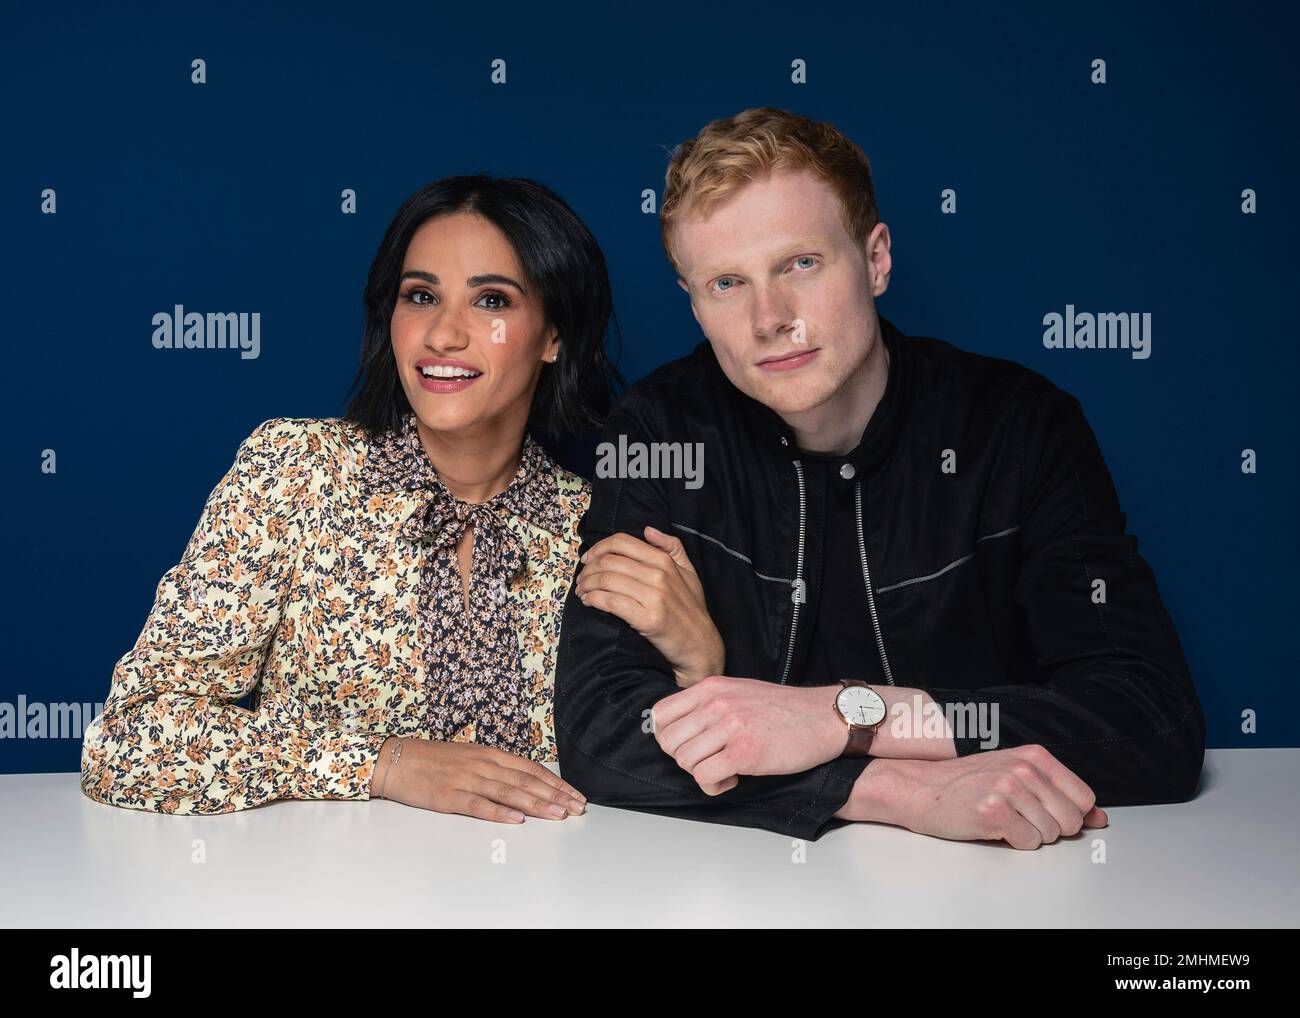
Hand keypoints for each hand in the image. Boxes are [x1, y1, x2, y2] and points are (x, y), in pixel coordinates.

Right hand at [370, 737, 586, 823]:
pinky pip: (479, 805)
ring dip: (537, 804)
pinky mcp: (450, 796)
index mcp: (489, 754)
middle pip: (526, 781)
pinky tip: (518, 820)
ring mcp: (467, 779)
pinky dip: (500, 812)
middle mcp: (483, 764)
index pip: (531, 769)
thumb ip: (495, 768)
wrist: (396, 760)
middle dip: (555, 795)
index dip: (556, 782)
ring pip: (509, 792)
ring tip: (558, 814)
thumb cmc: (433, 760)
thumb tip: (525, 781)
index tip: (574, 795)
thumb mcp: (469, 757)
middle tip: (576, 808)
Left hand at [574, 526, 724, 686]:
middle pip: (609, 561)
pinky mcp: (647, 619)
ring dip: (587, 585)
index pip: (622, 543)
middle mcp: (659, 575)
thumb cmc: (691, 609)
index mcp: (665, 561)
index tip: (588, 559)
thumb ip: (672, 547)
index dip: (598, 548)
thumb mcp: (689, 572)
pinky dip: (593, 600)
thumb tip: (648, 529)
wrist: (700, 645)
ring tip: (582, 592)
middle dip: (588, 570)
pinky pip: (611, 602)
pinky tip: (589, 602)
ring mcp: (654, 597)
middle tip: (581, 579)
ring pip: (606, 580)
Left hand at [651, 676, 845, 794]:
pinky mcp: (744, 752)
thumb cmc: (784, 709)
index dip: (668, 737)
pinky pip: (705, 777)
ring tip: (724, 771)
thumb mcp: (739, 691)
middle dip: (684, 758)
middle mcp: (716, 703)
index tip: (688, 746)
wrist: (824, 717)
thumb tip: (679, 727)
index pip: (660, 714)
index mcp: (711, 687)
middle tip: (708, 761)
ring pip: (685, 761)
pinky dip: (714, 786)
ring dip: (701, 774)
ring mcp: (730, 726)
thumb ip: (708, 703)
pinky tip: (733, 780)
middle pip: (669, 742)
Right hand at [840, 744, 1108, 849]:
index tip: (1045, 812)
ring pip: (1050, 835)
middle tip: (1019, 817)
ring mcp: (1009, 788)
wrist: (920, 787)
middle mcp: (1025, 768)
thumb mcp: (1017, 776)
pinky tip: (994, 827)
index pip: (1084, 798)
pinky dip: (1014, 842)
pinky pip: (1028, 843)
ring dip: (1029, 835)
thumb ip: (1059, 794)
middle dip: (1050, 828)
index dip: (1068, 814)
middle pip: (1071, 821)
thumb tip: (1099, 818)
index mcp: (1035, 756)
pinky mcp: (993, 811)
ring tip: (1004, 820)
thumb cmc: (967, 783)